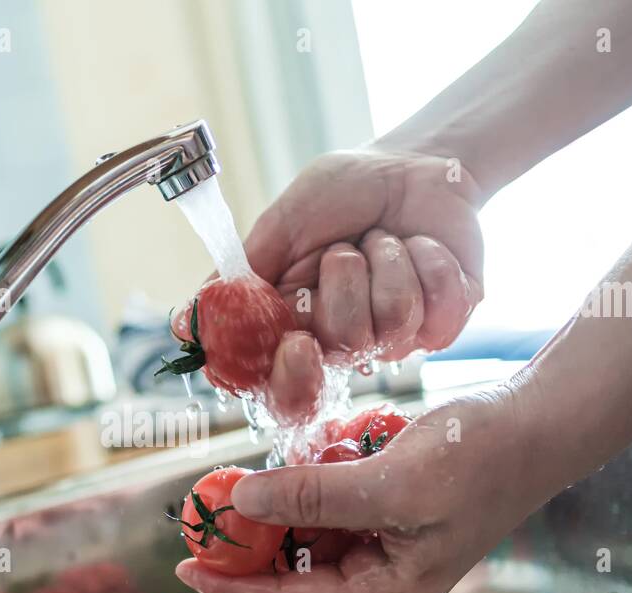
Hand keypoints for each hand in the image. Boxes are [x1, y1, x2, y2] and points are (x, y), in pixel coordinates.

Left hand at [175, 384, 553, 592]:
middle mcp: (382, 580)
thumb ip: (311, 497)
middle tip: (201, 513)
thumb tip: (240, 503)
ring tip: (236, 483)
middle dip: (247, 545)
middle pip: (293, 573)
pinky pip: (329, 507)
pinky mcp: (386, 511)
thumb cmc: (478, 461)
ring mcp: (385, 546)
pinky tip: (294, 460)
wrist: (536, 424)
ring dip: (274, 510)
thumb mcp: (387, 483)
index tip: (183, 565)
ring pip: (306, 538)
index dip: (233, 586)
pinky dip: (307, 485)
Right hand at [247, 147, 485, 419]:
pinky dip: (430, 260)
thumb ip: (238, 278)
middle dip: (344, 278)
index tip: (297, 342)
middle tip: (345, 249)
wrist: (409, 164)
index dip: (292, 377)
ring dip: (389, 259)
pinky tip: (423, 245)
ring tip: (385, 238)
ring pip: (393, 322)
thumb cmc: (342, 194)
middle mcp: (346, 343)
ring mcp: (399, 337)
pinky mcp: (447, 322)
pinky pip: (441, 310)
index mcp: (297, 328)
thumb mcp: (279, 227)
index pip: (286, 389)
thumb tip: (184, 325)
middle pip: (343, 343)